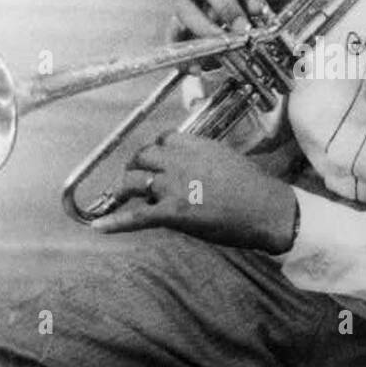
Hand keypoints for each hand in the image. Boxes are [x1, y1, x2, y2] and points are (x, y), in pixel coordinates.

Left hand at [90, 132, 298, 252]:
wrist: (266, 209)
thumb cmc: (253, 187)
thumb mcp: (226, 158)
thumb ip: (203, 157)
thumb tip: (191, 165)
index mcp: (194, 144)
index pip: (162, 140)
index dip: (154, 151)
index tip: (153, 159)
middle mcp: (179, 160)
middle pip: (142, 157)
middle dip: (135, 167)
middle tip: (134, 178)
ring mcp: (174, 186)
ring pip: (132, 181)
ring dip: (123, 188)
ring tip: (119, 196)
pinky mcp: (173, 212)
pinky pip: (136, 216)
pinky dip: (115, 222)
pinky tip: (99, 227)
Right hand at [166, 0, 270, 49]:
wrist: (231, 33)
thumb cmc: (248, 12)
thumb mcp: (263, 7)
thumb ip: (274, 1)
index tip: (258, 10)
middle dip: (226, 6)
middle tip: (242, 30)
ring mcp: (186, 0)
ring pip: (184, 6)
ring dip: (203, 27)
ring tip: (220, 48)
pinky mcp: (175, 24)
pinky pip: (172, 36)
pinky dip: (182, 52)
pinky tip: (195, 68)